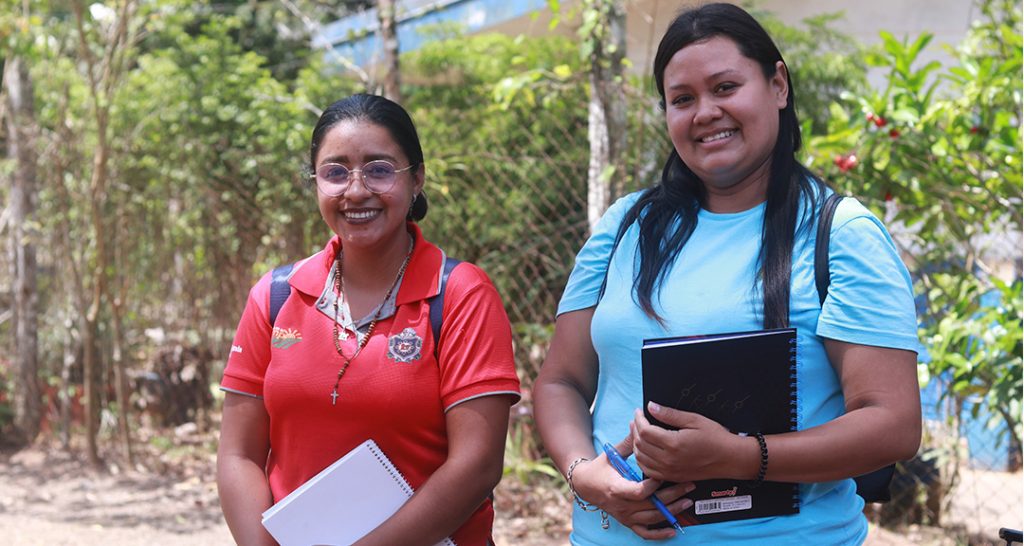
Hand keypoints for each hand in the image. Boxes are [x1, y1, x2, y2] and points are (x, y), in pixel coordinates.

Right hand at [571, 432, 694, 539]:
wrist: (585, 486)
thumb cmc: (599, 468)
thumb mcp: (611, 454)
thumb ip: (627, 442)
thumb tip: (637, 423)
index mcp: (616, 488)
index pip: (638, 492)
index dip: (653, 485)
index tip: (664, 474)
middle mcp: (621, 506)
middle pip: (651, 505)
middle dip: (672, 495)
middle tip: (689, 485)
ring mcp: (625, 516)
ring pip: (652, 518)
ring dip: (672, 511)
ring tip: (688, 501)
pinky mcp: (627, 522)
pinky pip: (644, 533)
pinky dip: (659, 534)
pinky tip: (673, 530)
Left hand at [632, 402, 744, 482]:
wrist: (730, 459)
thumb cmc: (716, 437)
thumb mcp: (694, 420)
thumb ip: (670, 414)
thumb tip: (651, 407)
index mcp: (673, 444)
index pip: (645, 431)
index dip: (639, 419)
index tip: (639, 411)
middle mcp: (669, 460)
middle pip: (640, 444)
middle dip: (635, 430)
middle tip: (637, 420)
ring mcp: (670, 471)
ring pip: (641, 459)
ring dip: (636, 444)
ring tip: (638, 432)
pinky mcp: (672, 477)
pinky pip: (649, 471)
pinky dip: (642, 460)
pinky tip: (644, 450)